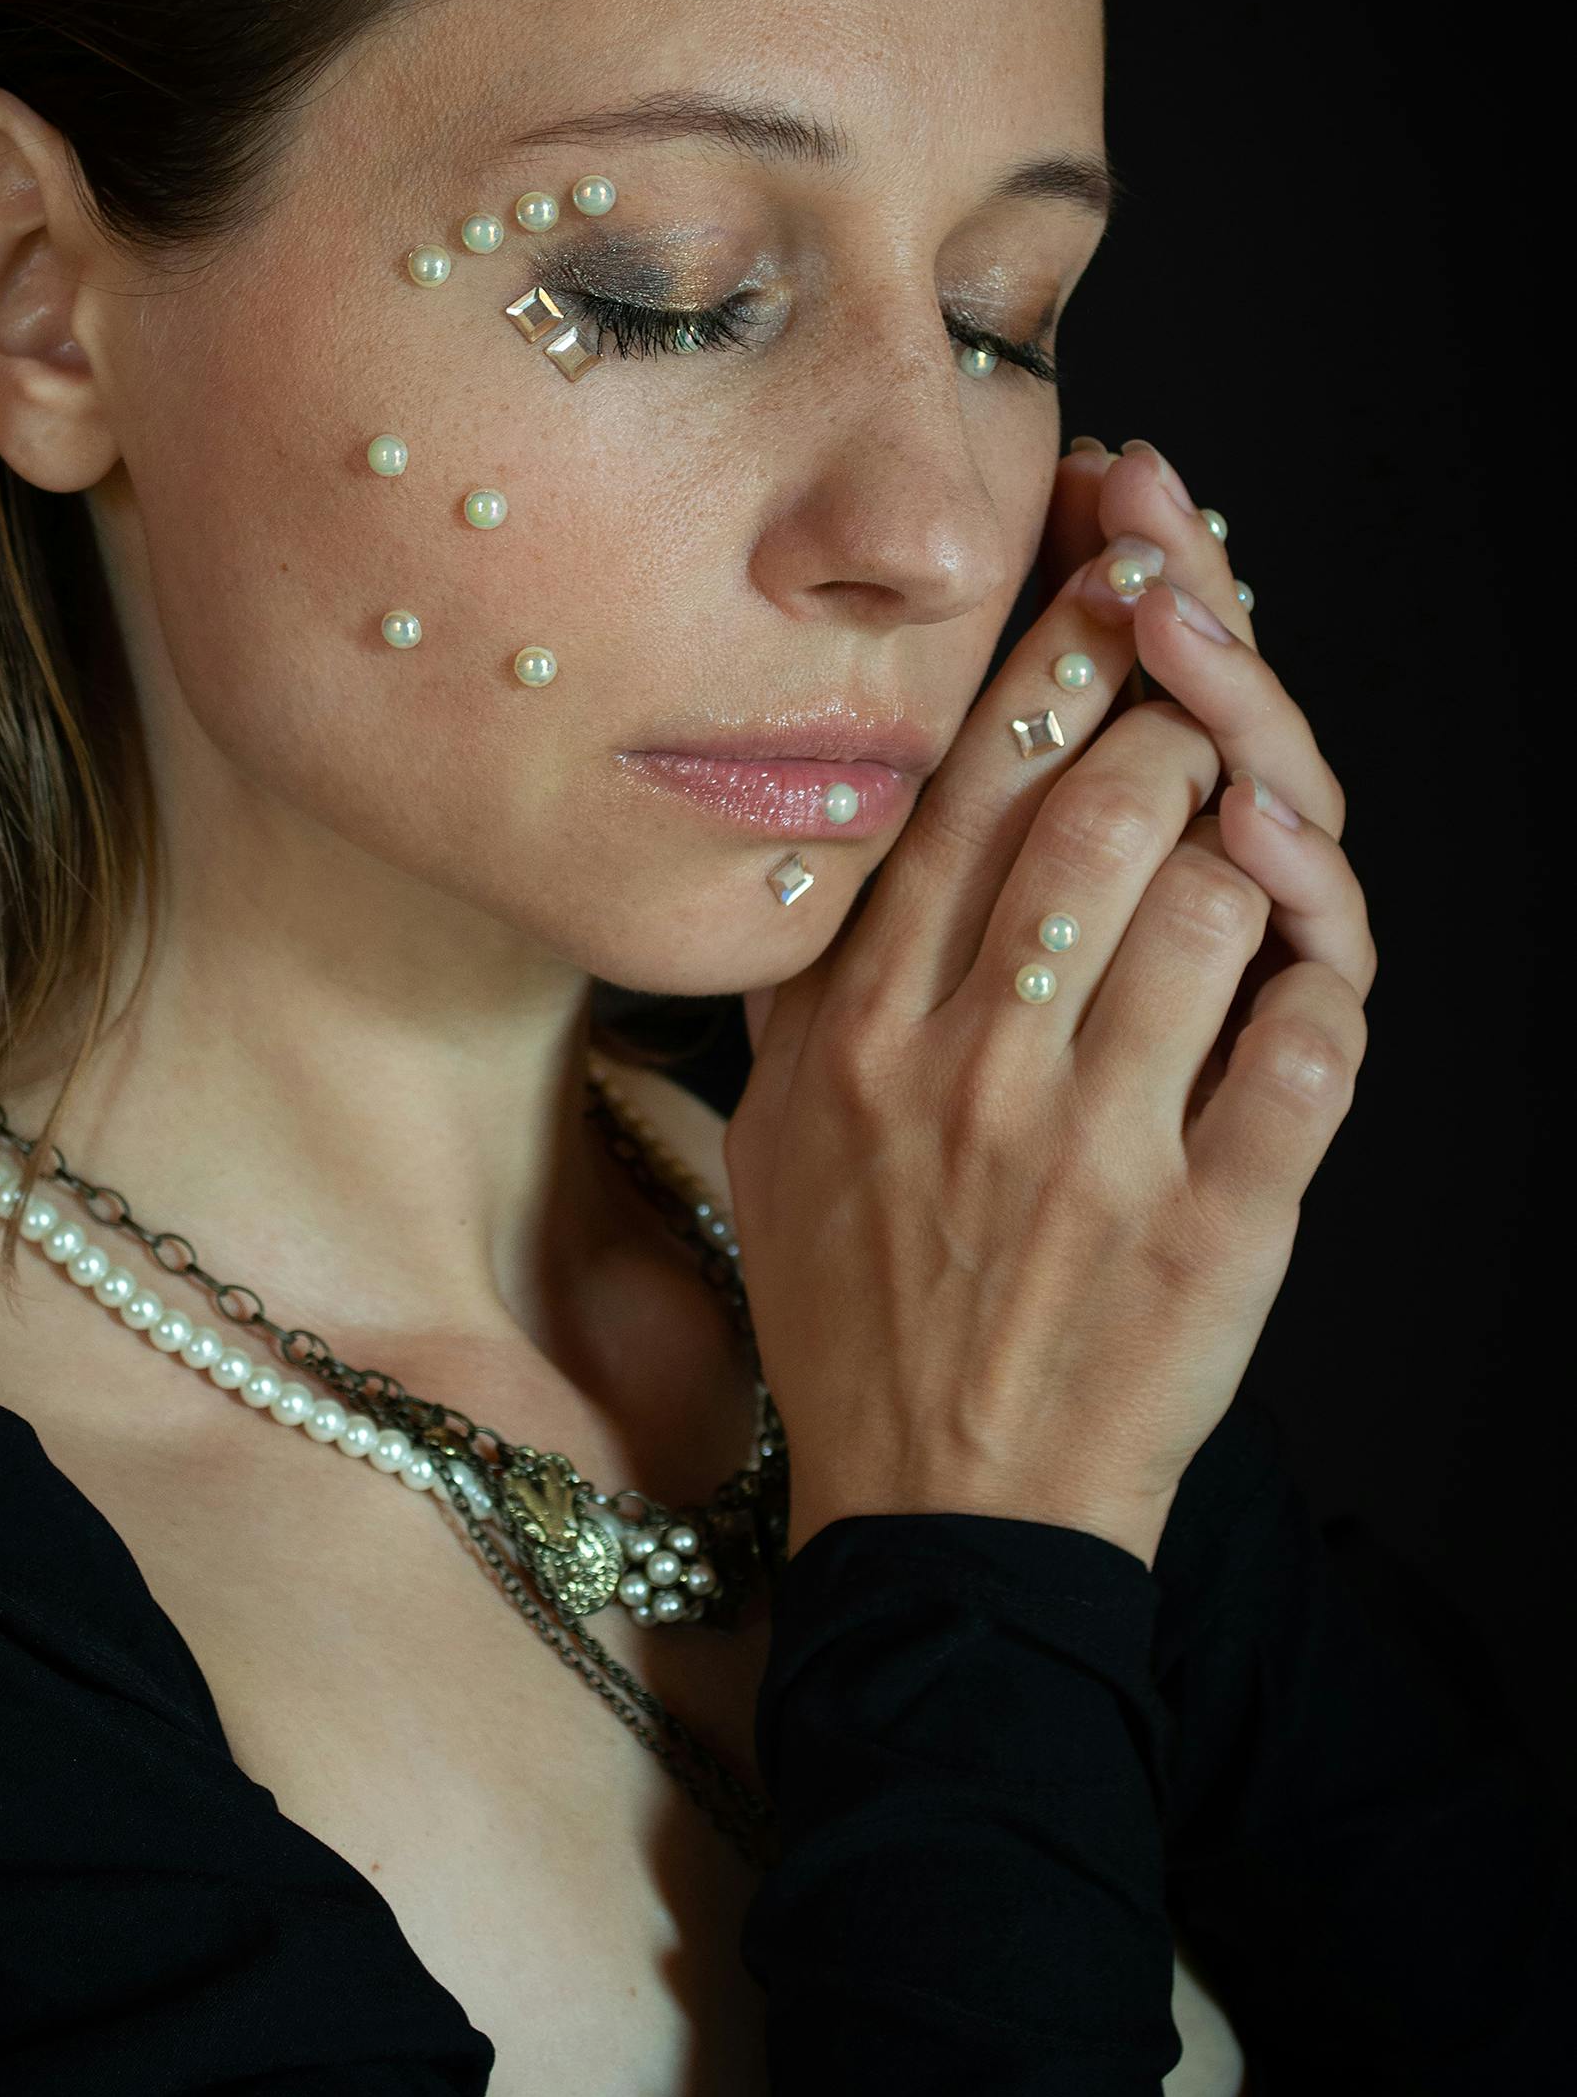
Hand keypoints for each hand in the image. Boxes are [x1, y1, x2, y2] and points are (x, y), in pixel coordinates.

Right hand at [725, 436, 1376, 1568]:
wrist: (940, 1521)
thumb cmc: (859, 1309)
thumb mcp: (774, 1129)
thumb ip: (807, 971)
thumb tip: (851, 807)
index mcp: (851, 1029)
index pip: (960, 784)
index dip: (1051, 655)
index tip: (1106, 575)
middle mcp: (965, 1069)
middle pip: (1106, 806)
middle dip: (1178, 719)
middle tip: (1198, 702)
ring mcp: (1093, 1151)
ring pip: (1223, 902)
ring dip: (1261, 847)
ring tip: (1247, 843)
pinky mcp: (1210, 1233)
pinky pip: (1308, 1053)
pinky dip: (1323, 991)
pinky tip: (1299, 980)